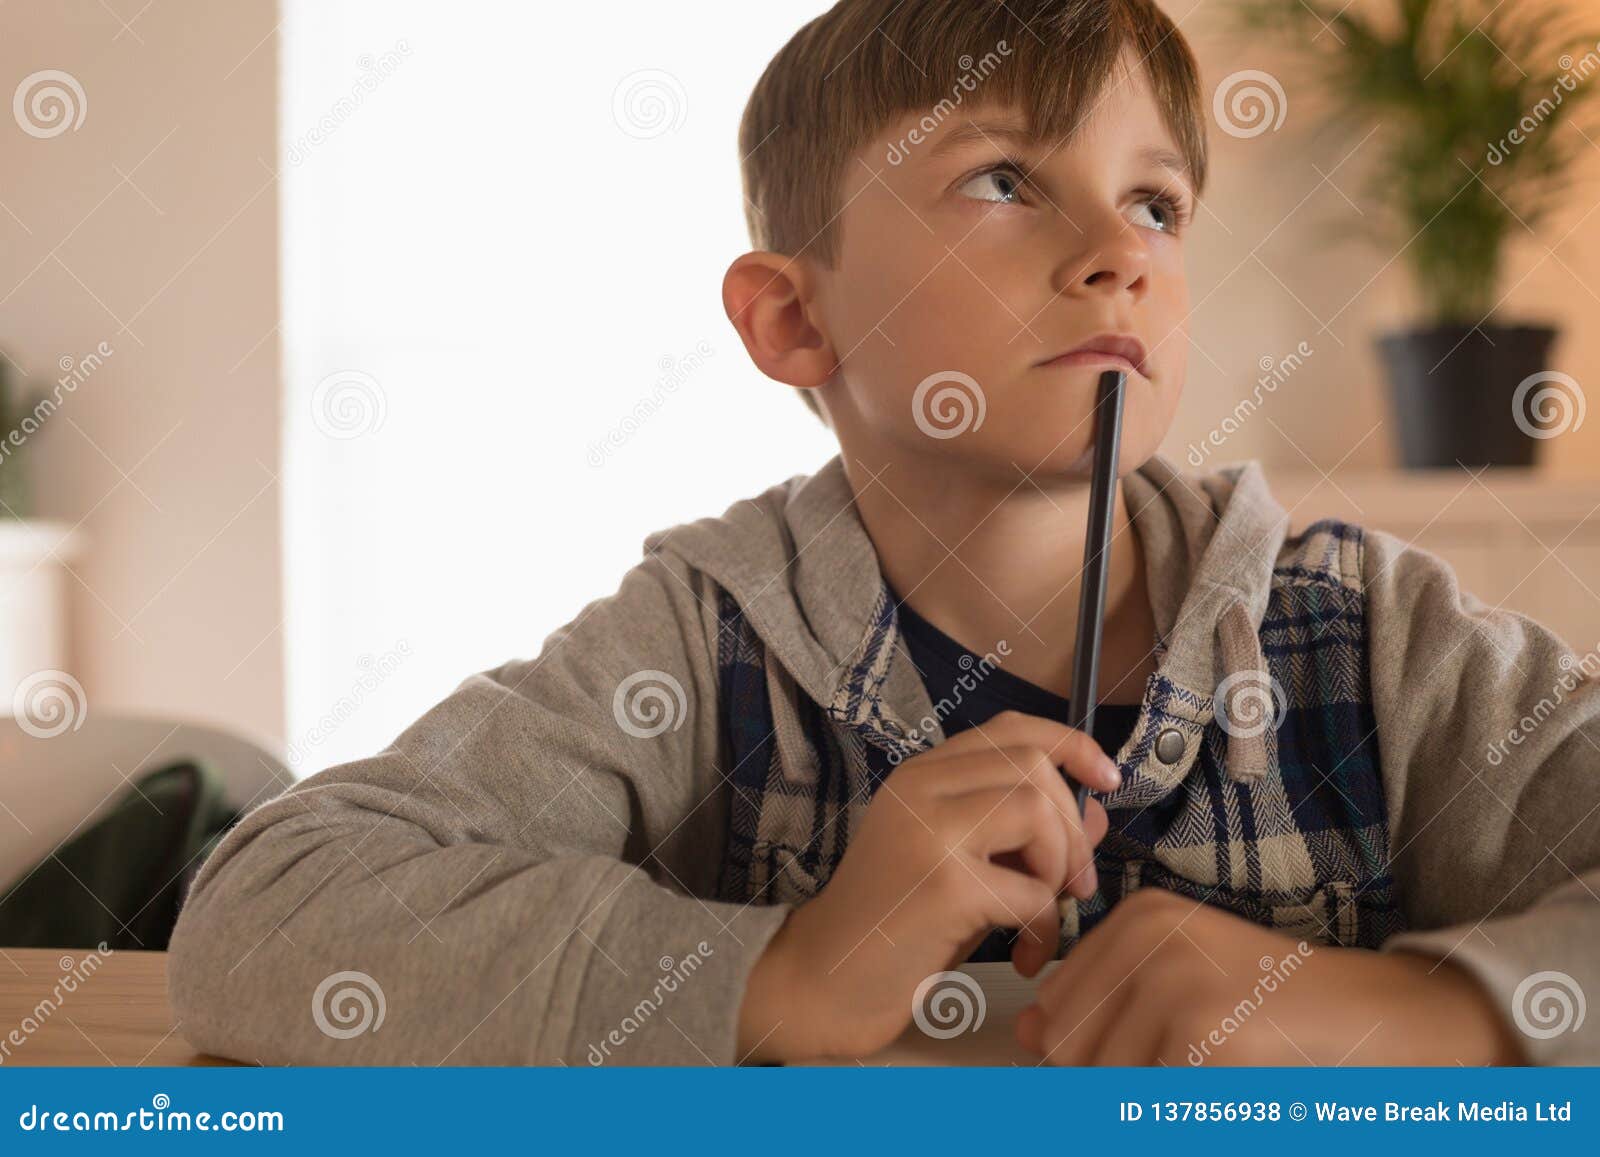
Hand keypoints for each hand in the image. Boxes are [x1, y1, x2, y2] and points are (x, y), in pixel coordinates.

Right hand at [737, 710, 1119, 1062]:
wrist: (823, 979)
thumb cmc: (895, 925)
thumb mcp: (965, 863)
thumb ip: (1023, 831)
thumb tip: (1095, 810)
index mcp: (921, 775)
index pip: (1010, 728)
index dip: (1070, 745)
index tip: (1106, 779)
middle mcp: (919, 789)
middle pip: (1034, 767)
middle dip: (1073, 829)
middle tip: (1073, 884)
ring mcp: (928, 831)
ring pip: (1037, 812)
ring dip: (1060, 868)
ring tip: (1044, 912)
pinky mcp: (943, 884)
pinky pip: (1031, 891)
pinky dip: (1045, 927)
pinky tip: (1026, 954)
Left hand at [1015, 886, 1525, 1064]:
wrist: (1376, 1019)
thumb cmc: (1276, 1009)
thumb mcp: (1179, 982)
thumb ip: (1099, 1003)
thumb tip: (1024, 1034)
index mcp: (1137, 918)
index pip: (1049, 1010)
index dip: (1075, 1055)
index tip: (1139, 1058)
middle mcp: (1146, 936)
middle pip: (1064, 1049)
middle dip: (1104, 1081)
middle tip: (1182, 1065)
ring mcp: (1171, 980)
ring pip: (1098, 1083)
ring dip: (1143, 1098)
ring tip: (1207, 1069)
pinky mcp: (1198, 1033)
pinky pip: (1143, 1101)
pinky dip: (1179, 1107)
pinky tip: (1221, 1084)